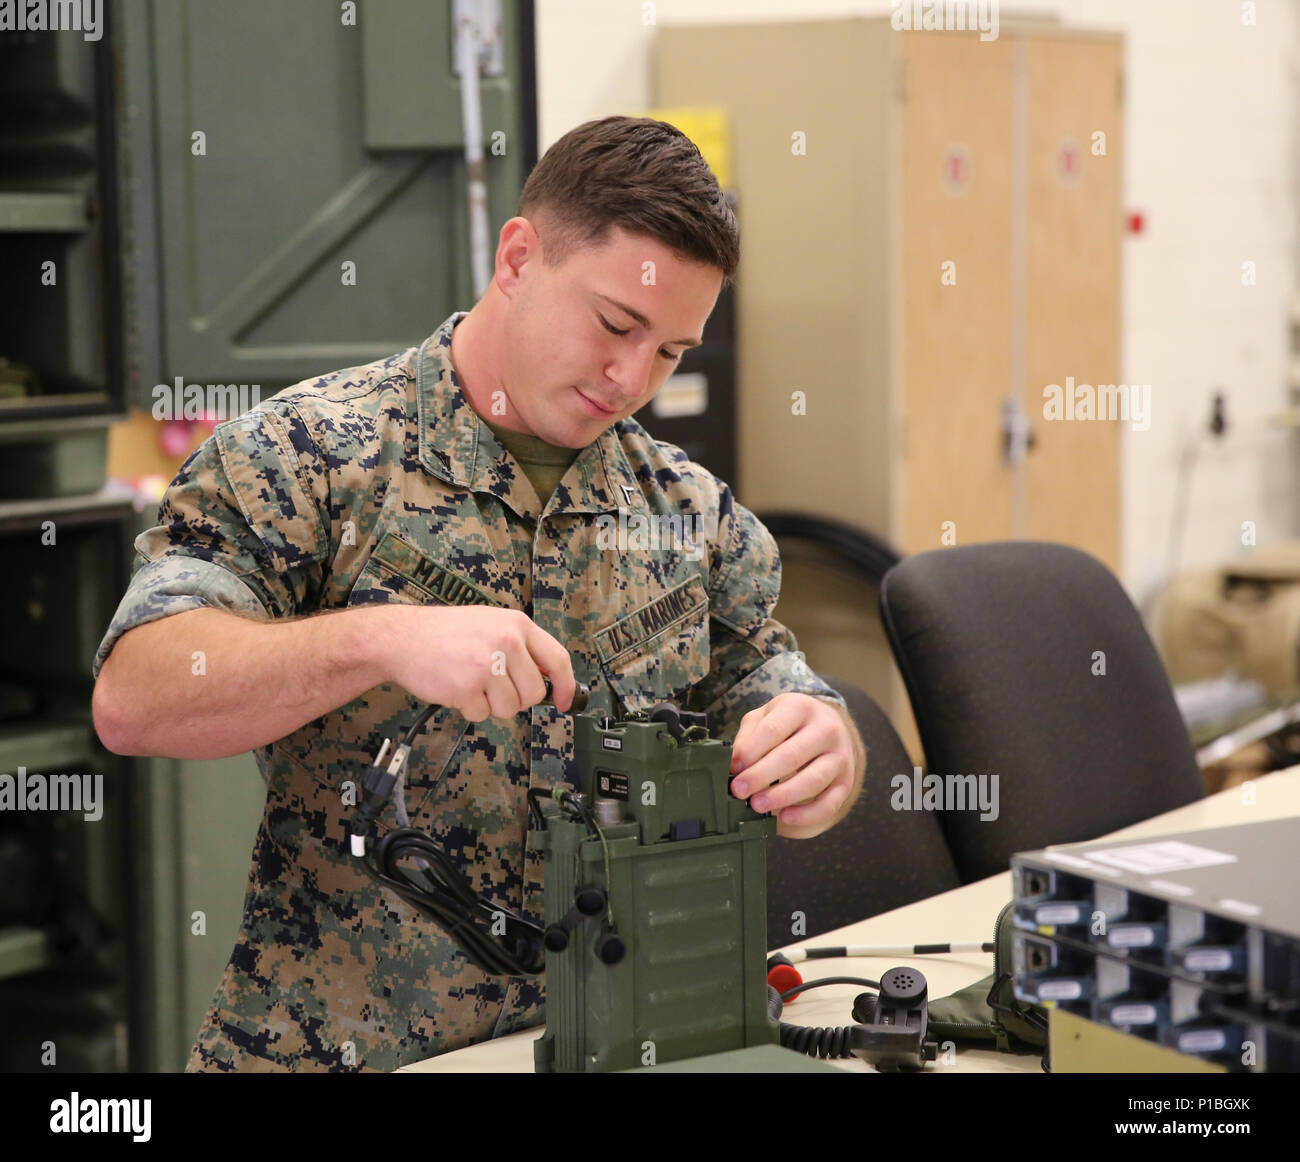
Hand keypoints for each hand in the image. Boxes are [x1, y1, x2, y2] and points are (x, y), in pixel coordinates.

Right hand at [379, 605, 576, 720]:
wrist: (402, 637)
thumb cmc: (446, 633)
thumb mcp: (492, 623)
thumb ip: (521, 646)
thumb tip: (548, 676)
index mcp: (517, 625)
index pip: (557, 659)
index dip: (567, 686)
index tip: (567, 701)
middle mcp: (506, 643)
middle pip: (534, 693)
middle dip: (517, 699)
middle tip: (495, 688)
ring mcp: (487, 666)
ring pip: (510, 708)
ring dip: (491, 705)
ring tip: (472, 683)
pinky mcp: (467, 687)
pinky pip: (482, 715)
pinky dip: (469, 709)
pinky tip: (456, 688)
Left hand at [728, 692, 860, 839]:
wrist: (827, 726)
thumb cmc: (788, 724)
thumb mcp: (766, 716)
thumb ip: (749, 736)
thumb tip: (734, 764)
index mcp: (801, 707)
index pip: (774, 730)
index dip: (751, 751)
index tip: (733, 768)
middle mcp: (826, 729)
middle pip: (791, 756)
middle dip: (761, 776)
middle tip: (738, 791)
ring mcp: (840, 756)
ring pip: (812, 780)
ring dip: (782, 796)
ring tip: (757, 805)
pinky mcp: (846, 781)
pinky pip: (829, 803)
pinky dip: (807, 814)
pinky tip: (785, 817)